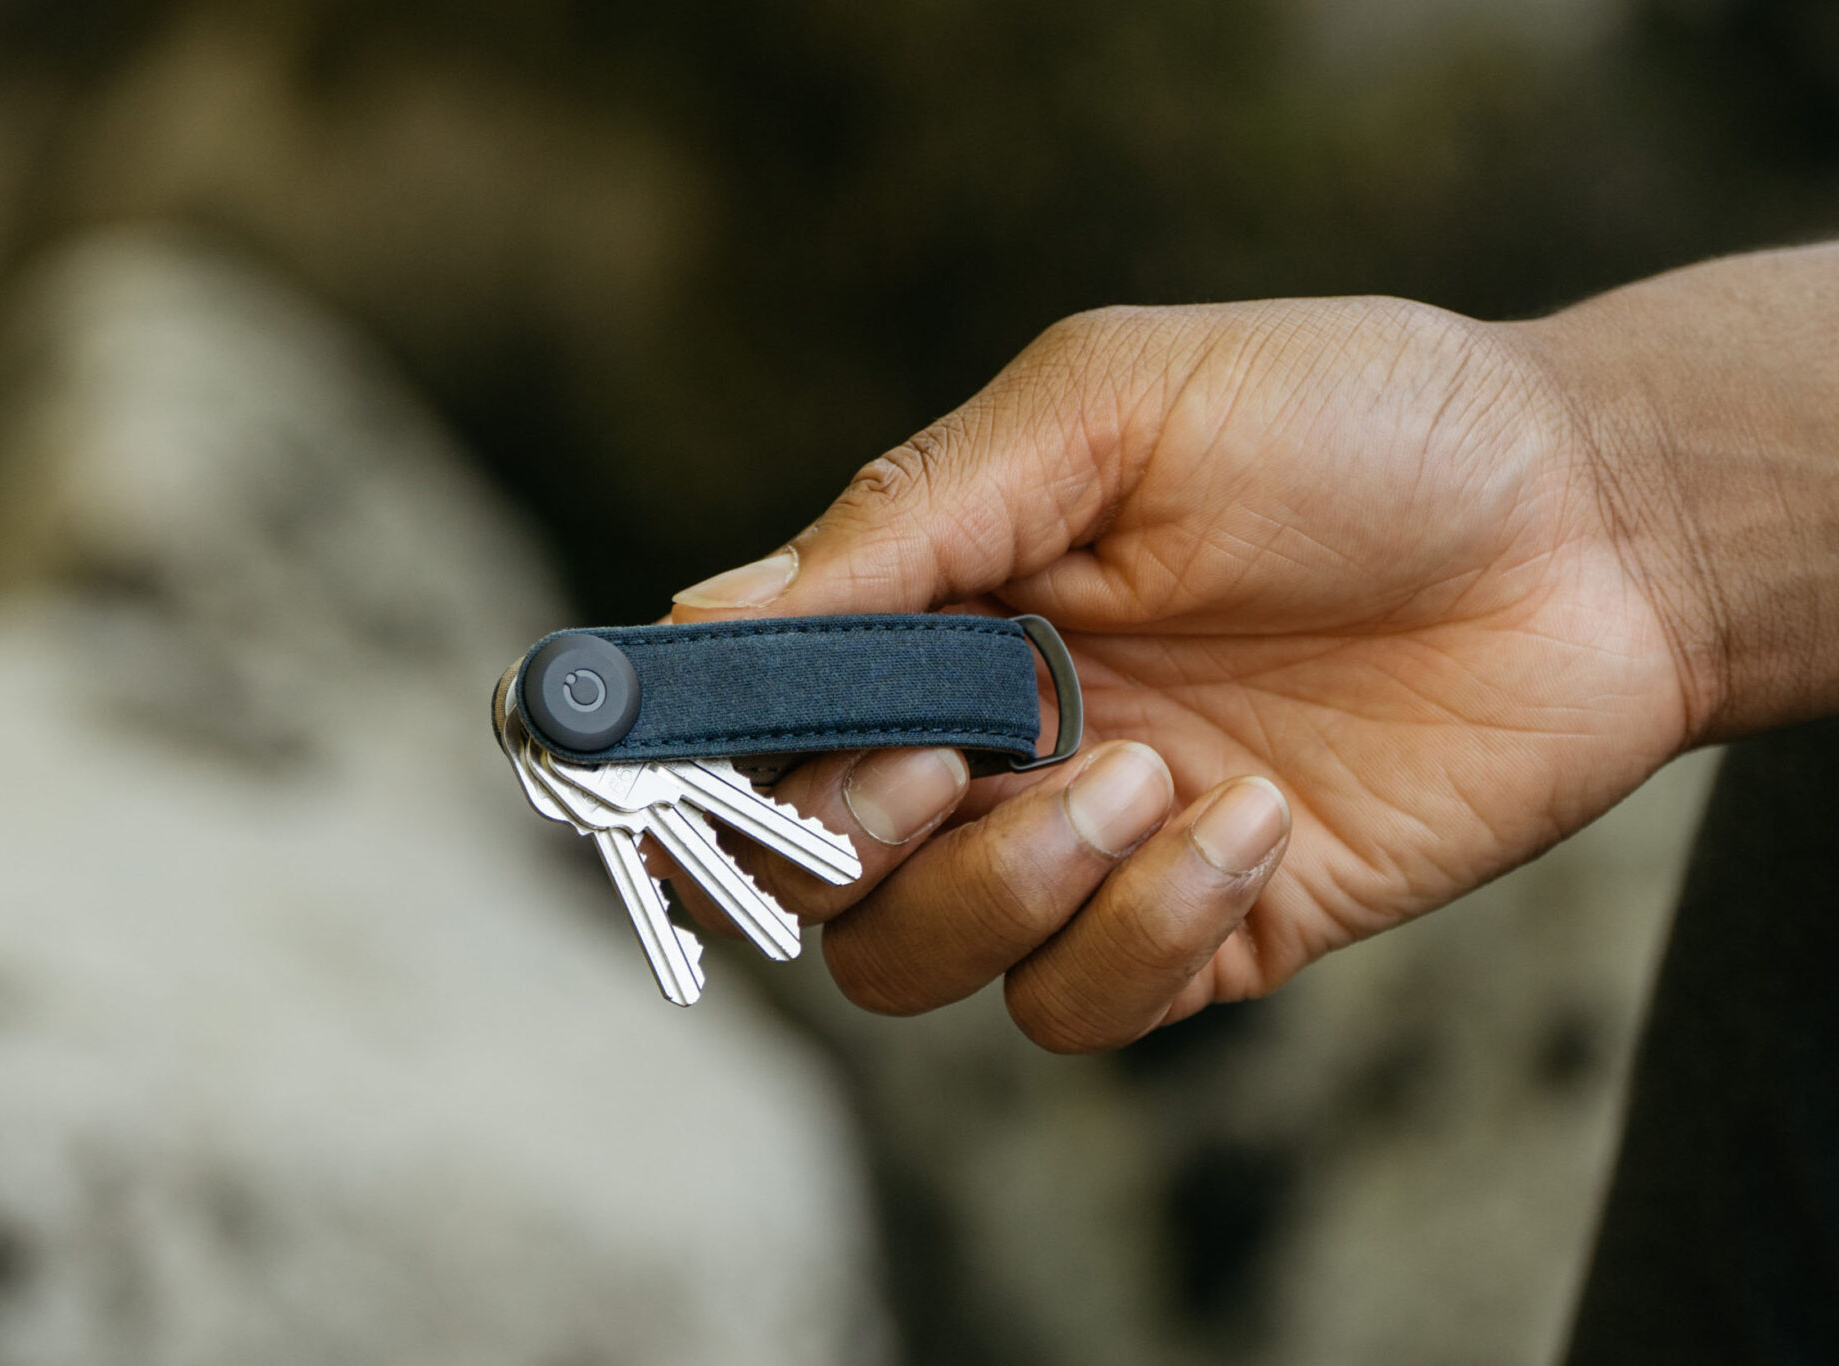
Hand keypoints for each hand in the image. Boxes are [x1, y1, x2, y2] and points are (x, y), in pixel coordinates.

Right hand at [666, 296, 1697, 1049]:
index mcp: (942, 602)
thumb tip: (702, 611)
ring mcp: (1087, 843)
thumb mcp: (1116, 409)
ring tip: (1145, 770)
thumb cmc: (1357, 423)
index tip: (656, 766)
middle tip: (949, 759)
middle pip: (801, 868)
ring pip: (914, 963)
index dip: (682, 757)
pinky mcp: (1200, 931)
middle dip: (837, 835)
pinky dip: (1147, 928)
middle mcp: (988, 734)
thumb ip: (915, 515)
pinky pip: (1084, 1004)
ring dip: (1003, 885)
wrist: (1596, 526)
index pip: (750, 710)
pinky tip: (1256, 819)